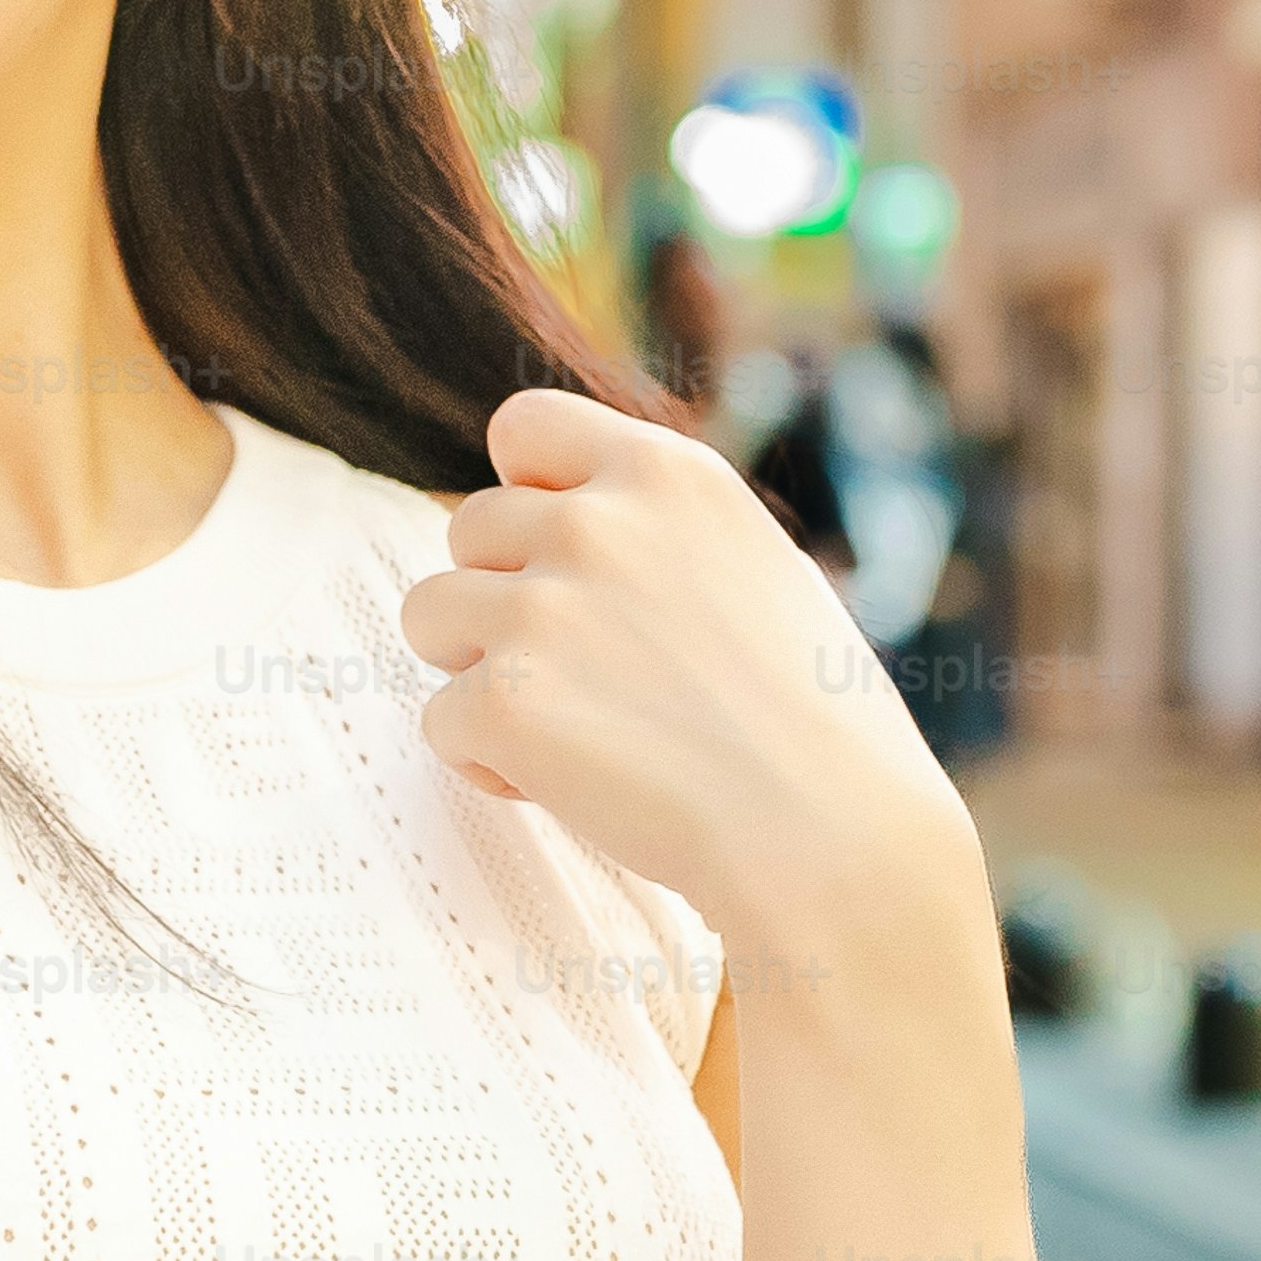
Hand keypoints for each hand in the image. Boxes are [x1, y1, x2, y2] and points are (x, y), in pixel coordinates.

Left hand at [399, 385, 978, 946]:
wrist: (831, 835)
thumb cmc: (814, 722)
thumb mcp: (755, 568)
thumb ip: (655, 535)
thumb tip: (560, 520)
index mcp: (667, 474)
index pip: (524, 425)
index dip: (525, 491)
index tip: (554, 553)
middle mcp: (595, 522)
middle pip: (466, 530)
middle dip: (502, 599)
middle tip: (586, 675)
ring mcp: (541, 609)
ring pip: (428, 614)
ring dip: (478, 669)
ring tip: (570, 725)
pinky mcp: (503, 699)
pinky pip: (439, 721)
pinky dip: (489, 763)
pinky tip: (573, 784)